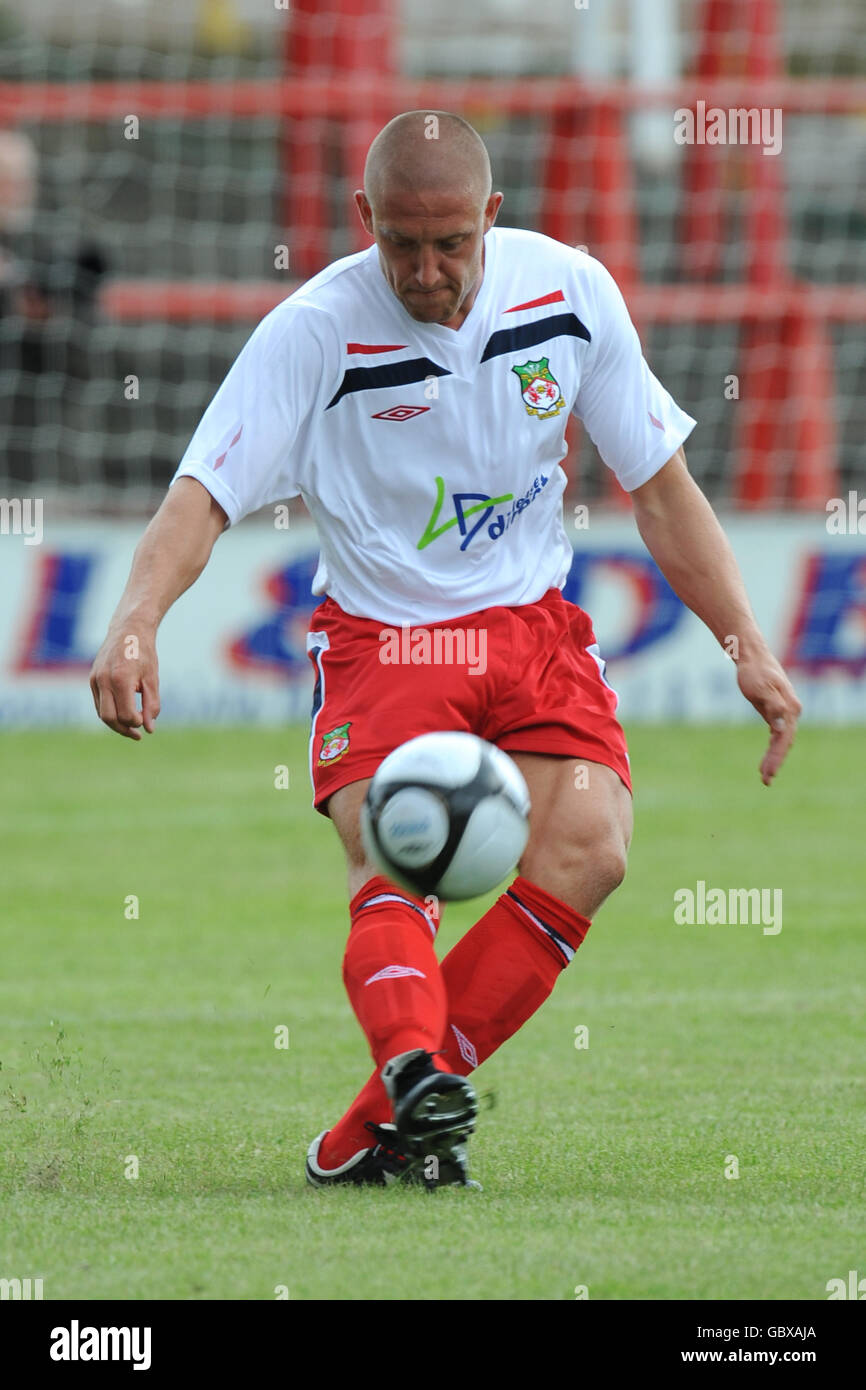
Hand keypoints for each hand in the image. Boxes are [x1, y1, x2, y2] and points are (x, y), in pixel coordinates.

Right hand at [89, 624, 159, 739]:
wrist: (128, 629)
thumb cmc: (144, 653)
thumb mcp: (152, 679)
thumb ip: (152, 705)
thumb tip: (149, 729)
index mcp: (120, 679)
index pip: (126, 714)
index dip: (137, 722)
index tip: (146, 721)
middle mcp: (103, 680)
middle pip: (109, 718)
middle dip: (123, 729)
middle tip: (138, 735)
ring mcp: (95, 679)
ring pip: (101, 713)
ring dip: (116, 724)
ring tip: (132, 728)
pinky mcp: (92, 679)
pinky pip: (99, 703)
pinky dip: (110, 712)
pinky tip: (123, 715)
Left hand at [735, 649, 801, 785]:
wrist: (752, 656)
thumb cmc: (754, 672)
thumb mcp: (760, 689)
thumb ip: (772, 707)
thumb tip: (779, 727)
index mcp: (790, 708)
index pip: (784, 739)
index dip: (777, 758)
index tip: (768, 773)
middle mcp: (791, 711)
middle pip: (784, 742)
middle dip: (775, 762)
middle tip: (765, 780)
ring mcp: (785, 711)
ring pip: (781, 739)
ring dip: (774, 757)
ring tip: (764, 774)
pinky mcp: (776, 710)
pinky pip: (777, 733)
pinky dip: (773, 746)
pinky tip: (769, 756)